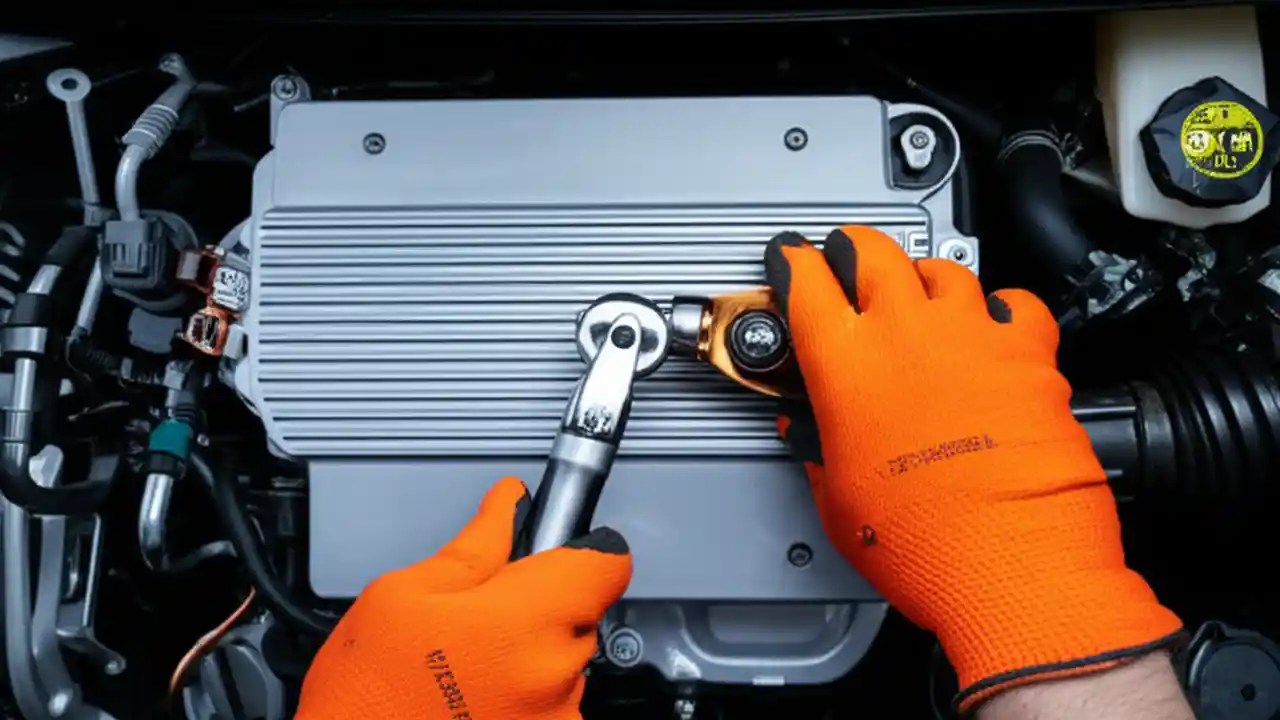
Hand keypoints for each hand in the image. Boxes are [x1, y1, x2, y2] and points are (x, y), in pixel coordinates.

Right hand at [295, 478, 631, 719]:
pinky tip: (478, 699)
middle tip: (481, 619)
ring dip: (533, 655)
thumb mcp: (402, 595)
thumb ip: (474, 546)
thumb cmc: (366, 697)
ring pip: (566, 661)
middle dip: (540, 607)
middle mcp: (553, 675)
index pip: (606, 566)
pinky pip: (555, 704)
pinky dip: (526, 697)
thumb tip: (506, 507)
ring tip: (470, 667)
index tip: (561, 553)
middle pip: (580, 614)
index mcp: (524, 621)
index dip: (582, 552)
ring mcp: (556, 718)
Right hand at [765, 227, 1181, 712]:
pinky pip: (1012, 304)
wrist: (1011, 560)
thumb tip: (811, 436)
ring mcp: (970, 334)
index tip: (789, 258)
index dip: (790, 262)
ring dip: (921, 274)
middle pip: (870, 251)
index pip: (804, 282)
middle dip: (851, 245)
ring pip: (940, 268)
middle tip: (845, 253)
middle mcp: (906, 332)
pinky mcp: (1027, 352)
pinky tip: (993, 323)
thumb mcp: (838, 500)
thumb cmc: (925, 541)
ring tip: (918, 290)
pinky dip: (998, 307)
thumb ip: (819, 450)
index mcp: (845, 363)